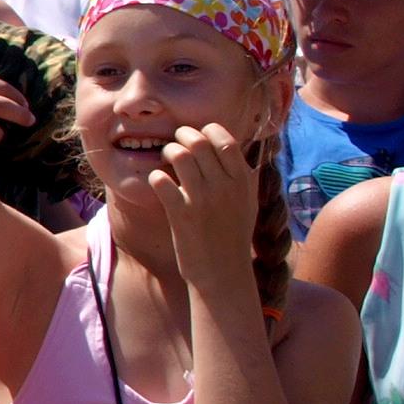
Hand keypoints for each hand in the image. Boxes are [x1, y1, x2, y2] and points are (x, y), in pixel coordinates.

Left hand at [148, 124, 260, 289]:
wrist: (223, 273)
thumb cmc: (232, 236)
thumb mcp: (247, 202)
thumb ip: (242, 176)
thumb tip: (236, 148)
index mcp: (243, 181)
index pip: (226, 139)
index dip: (208, 130)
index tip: (199, 134)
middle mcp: (225, 186)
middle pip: (198, 142)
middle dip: (182, 136)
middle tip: (176, 143)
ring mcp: (202, 199)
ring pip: (178, 155)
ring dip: (168, 152)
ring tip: (166, 160)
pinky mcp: (181, 214)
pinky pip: (161, 181)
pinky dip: (156, 177)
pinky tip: (159, 184)